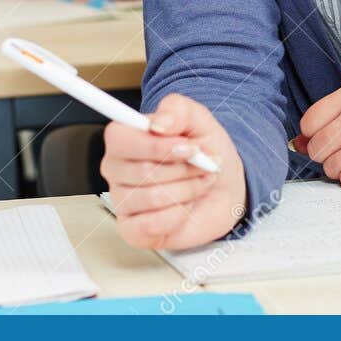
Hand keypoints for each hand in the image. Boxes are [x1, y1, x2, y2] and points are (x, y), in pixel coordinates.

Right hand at [101, 94, 245, 249]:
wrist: (223, 186)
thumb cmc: (204, 152)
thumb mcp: (199, 120)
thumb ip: (178, 111)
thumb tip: (159, 123)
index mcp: (124, 137)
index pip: (120, 139)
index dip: (157, 146)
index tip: (190, 148)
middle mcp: (116, 169)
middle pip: (144, 170)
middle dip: (185, 168)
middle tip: (204, 164)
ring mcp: (122, 201)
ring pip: (154, 197)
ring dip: (188, 190)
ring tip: (200, 182)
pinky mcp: (132, 230)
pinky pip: (152, 225)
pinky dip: (180, 214)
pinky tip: (186, 206)